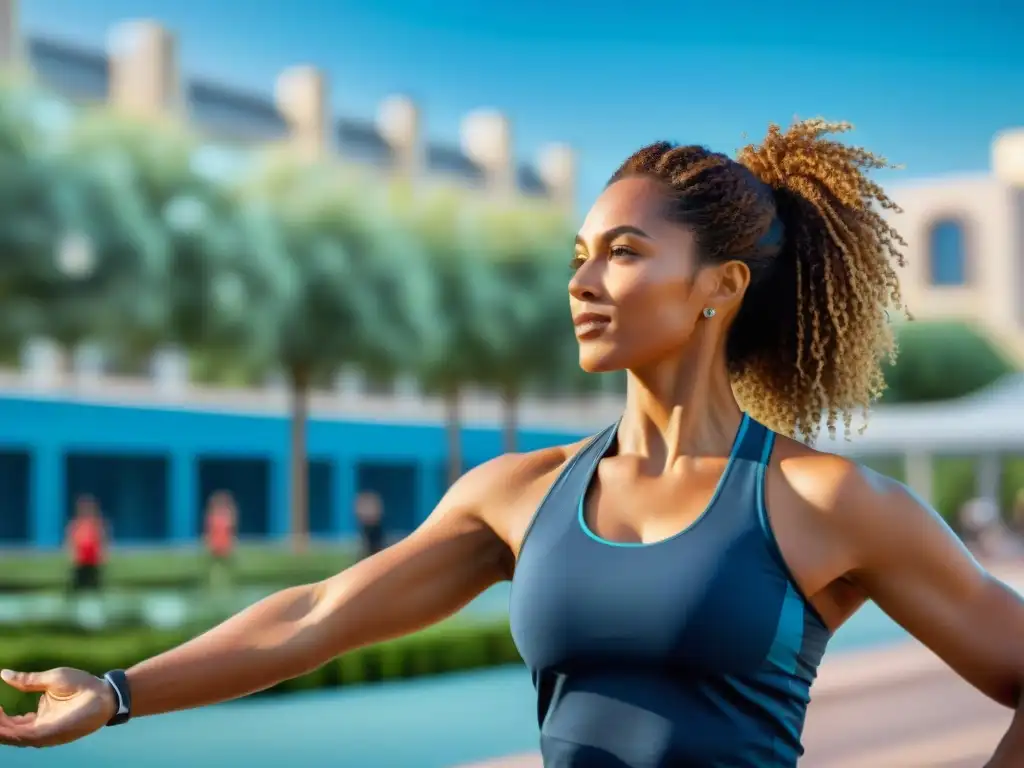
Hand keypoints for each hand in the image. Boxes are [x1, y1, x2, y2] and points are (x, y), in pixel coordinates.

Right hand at [0, 668, 115, 747]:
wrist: (105, 692)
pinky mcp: (52, 734)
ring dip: (1, 730)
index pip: (11, 723)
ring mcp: (46, 733)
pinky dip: (12, 734)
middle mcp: (40, 728)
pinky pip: (27, 738)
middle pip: (10, 732)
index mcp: (39, 717)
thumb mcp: (50, 679)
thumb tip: (3, 673)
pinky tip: (2, 727)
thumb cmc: (82, 685)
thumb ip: (27, 681)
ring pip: (14, 737)